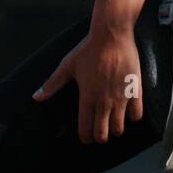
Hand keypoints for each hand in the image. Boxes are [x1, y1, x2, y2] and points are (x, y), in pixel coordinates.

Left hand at [32, 29, 144, 144]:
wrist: (112, 34)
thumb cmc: (88, 49)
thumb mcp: (67, 66)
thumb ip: (52, 83)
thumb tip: (36, 97)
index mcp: (87, 97)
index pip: (85, 130)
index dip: (85, 138)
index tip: (85, 137)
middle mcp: (104, 101)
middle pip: (103, 135)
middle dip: (99, 137)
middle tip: (98, 131)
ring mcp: (121, 97)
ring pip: (119, 129)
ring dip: (115, 129)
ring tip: (112, 122)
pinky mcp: (135, 90)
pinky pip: (137, 115)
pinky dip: (132, 117)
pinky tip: (127, 111)